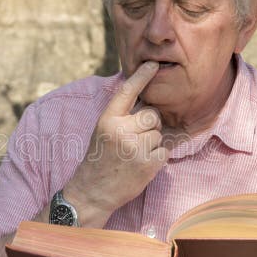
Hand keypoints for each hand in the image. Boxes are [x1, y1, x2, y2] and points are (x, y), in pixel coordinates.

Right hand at [65, 61, 169, 227]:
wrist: (92, 191)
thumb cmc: (99, 160)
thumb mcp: (103, 131)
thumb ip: (121, 116)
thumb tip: (146, 101)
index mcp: (108, 119)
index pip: (127, 91)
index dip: (142, 76)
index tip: (154, 65)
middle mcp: (120, 131)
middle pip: (152, 115)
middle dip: (150, 125)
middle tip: (136, 139)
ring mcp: (134, 148)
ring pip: (158, 134)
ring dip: (152, 144)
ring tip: (135, 155)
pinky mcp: (146, 164)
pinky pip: (164, 151)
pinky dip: (157, 158)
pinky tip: (142, 165)